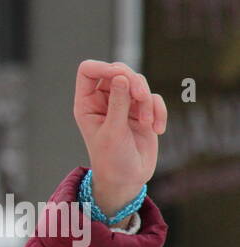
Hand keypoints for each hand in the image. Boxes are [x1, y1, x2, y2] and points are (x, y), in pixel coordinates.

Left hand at [73, 60, 166, 215]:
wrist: (128, 179)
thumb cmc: (112, 159)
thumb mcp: (113, 131)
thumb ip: (118, 102)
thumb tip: (120, 76)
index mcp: (86, 103)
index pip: (88, 70)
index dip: (103, 67)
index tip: (119, 77)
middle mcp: (103, 100)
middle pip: (118, 70)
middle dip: (133, 81)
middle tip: (140, 97)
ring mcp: (123, 103)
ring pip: (139, 82)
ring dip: (147, 101)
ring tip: (147, 124)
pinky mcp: (142, 110)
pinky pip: (154, 98)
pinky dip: (159, 111)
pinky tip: (157, 130)